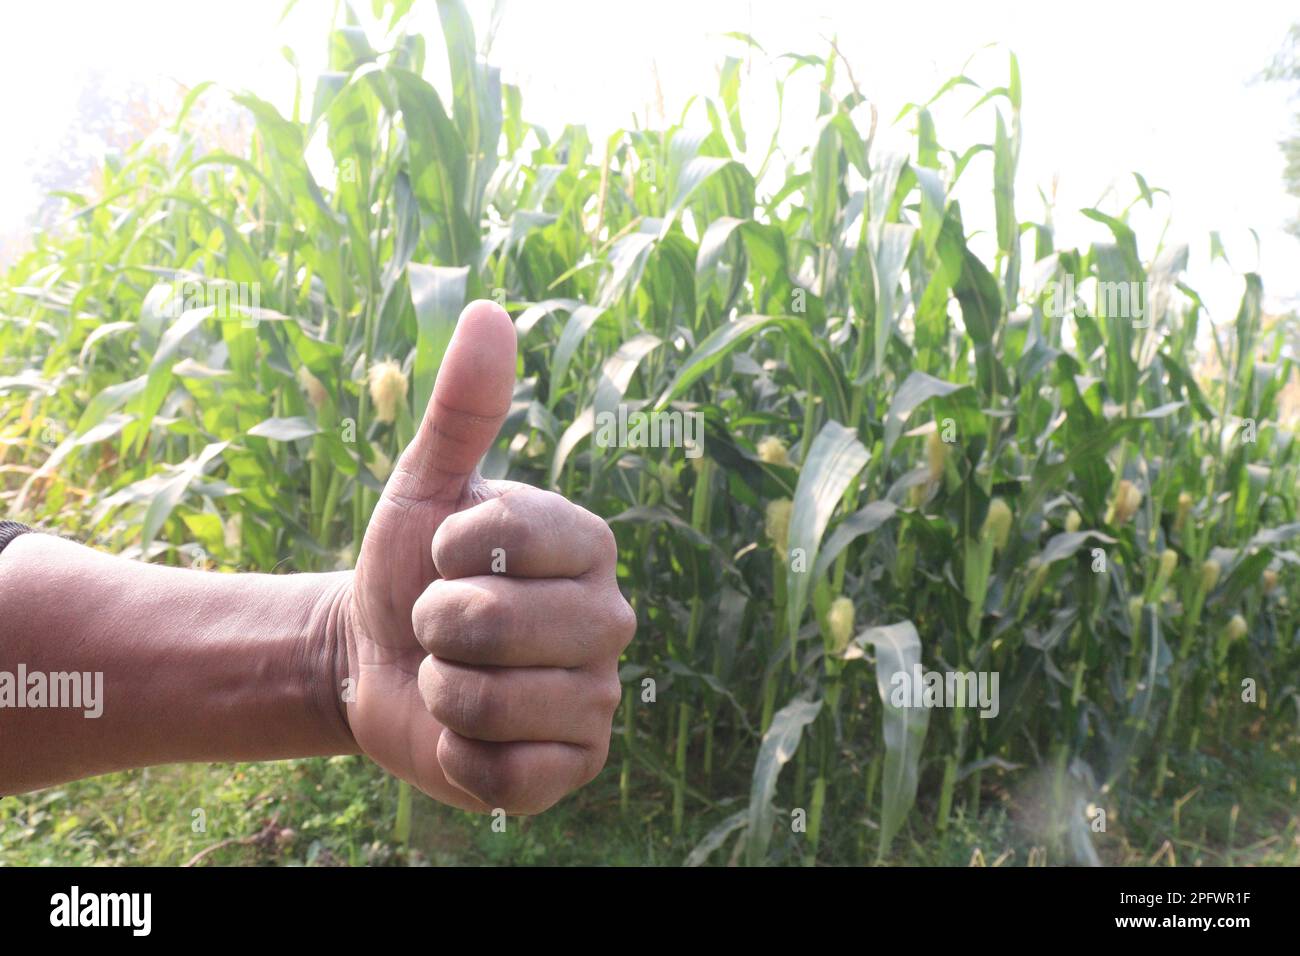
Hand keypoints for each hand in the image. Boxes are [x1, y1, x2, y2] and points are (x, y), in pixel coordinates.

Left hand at [344, 300, 634, 814]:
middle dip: (435, 624)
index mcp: (588, 544)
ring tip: (449, 676)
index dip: (453, 549)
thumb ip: (461, 408)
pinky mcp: (575, 767)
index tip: (442, 554)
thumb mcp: (424, 486)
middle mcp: (610, 620)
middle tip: (438, 623)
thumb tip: (490, 312)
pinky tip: (465, 734)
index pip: (519, 537)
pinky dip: (459, 755)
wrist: (375, 662)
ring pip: (495, 701)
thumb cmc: (408, 567)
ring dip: (440, 690)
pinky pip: (508, 772)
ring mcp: (599, 699)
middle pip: (502, 625)